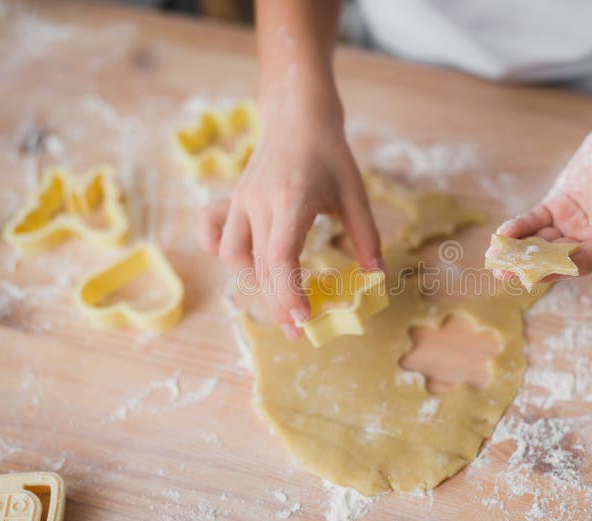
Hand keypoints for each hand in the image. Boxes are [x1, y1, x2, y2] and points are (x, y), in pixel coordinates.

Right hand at [199, 96, 381, 338]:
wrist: (297, 118)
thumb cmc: (330, 155)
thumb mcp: (355, 194)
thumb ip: (367, 237)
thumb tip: (376, 278)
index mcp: (293, 198)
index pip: (281, 255)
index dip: (289, 293)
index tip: (304, 320)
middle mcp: (260, 202)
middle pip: (260, 265)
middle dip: (277, 304)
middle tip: (297, 331)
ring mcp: (241, 200)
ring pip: (233, 255)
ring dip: (256, 281)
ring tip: (281, 292)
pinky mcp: (232, 201)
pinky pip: (215, 236)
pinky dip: (228, 256)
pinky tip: (248, 266)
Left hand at [493, 125, 591, 282]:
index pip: (582, 264)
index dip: (557, 270)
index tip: (533, 277)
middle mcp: (589, 243)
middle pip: (554, 258)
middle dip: (528, 264)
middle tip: (502, 274)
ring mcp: (569, 226)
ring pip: (540, 243)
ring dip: (517, 251)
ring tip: (493, 259)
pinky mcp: (555, 208)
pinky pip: (534, 222)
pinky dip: (518, 228)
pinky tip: (501, 235)